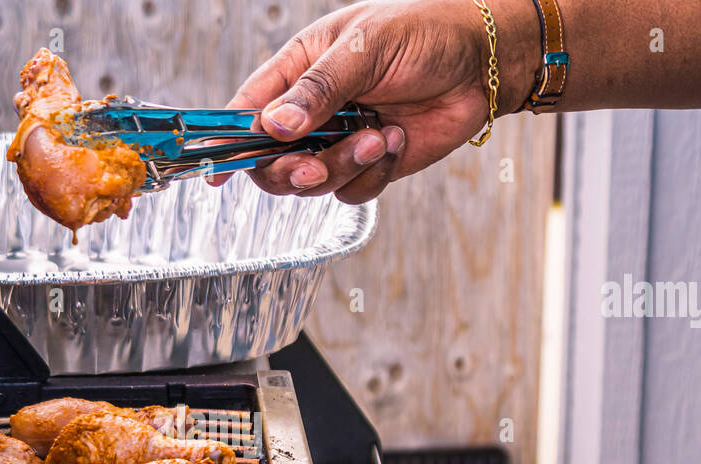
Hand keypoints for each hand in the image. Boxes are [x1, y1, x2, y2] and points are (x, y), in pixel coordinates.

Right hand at [220, 0, 534, 202]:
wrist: (483, 60)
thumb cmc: (422, 33)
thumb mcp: (364, 48)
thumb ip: (318, 89)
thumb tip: (275, 127)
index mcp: (296, 72)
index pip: (247, 113)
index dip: (226, 143)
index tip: (217, 171)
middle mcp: (311, 113)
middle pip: (271, 163)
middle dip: (289, 171)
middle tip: (314, 167)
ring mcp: (338, 143)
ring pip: (312, 184)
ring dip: (342, 167)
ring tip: (380, 137)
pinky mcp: (369, 166)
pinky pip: (352, 193)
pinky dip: (373, 175)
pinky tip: (397, 139)